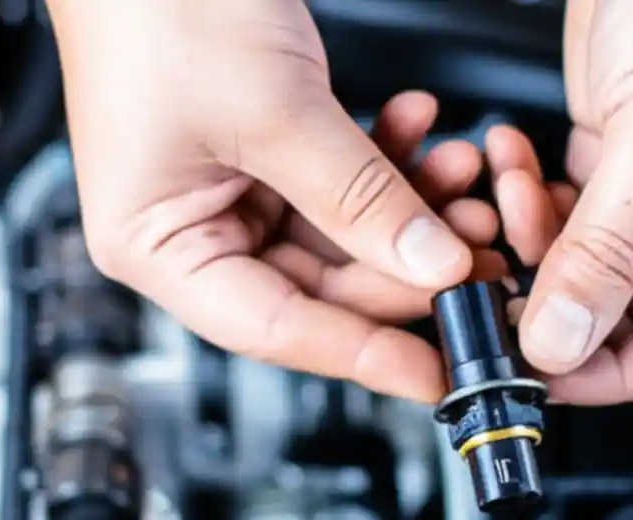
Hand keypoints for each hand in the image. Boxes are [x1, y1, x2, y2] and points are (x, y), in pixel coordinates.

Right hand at [48, 2, 497, 402]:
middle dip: (401, 266)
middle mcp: (187, 228)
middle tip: (476, 258)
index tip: (436, 371)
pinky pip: (335, 182)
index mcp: (156, 246)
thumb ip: (361, 200)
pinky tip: (419, 130)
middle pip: (316, 285)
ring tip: (461, 183)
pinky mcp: (256, 150)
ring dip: (404, 209)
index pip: (276, 328)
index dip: (363, 353)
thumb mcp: (275, 116)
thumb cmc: (156, 5)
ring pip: (338, 233)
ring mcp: (224, 189)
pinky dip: (382, 160)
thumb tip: (432, 264)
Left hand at [494, 0, 632, 403]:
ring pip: (590, 275)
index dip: (622, 375)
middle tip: (505, 298)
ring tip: (508, 196)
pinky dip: (530, 201)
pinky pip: (567, 222)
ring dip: (537, 245)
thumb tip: (561, 342)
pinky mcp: (623, 171)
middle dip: (565, 305)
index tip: (549, 373)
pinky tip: (511, 160)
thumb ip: (608, 255)